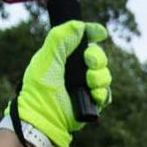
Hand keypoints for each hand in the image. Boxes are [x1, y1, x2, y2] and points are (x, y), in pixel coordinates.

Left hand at [15, 20, 111, 146]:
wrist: (45, 120)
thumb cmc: (40, 90)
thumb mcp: (46, 59)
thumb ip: (60, 38)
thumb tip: (80, 26)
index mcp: (63, 56)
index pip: (82, 40)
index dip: (92, 33)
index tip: (100, 33)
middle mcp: (75, 70)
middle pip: (98, 56)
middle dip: (97, 58)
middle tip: (89, 63)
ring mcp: (84, 86)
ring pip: (105, 75)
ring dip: (100, 78)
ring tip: (89, 85)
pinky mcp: (91, 102)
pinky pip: (107, 94)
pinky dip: (103, 94)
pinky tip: (93, 96)